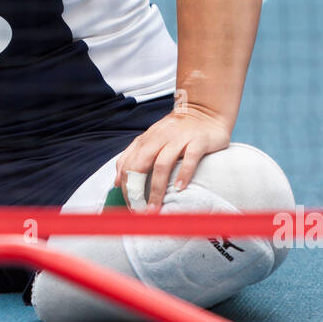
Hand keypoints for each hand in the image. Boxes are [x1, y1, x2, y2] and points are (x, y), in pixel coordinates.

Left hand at [113, 104, 231, 211]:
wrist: (205, 110)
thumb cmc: (177, 130)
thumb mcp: (152, 139)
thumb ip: (134, 156)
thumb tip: (117, 181)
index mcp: (147, 139)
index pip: (128, 163)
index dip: (125, 186)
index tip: (128, 205)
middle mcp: (160, 137)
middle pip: (140, 164)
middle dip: (136, 189)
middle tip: (138, 211)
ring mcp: (179, 138)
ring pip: (162, 164)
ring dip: (156, 189)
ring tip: (154, 208)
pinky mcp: (199, 140)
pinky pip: (190, 158)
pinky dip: (183, 174)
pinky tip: (179, 189)